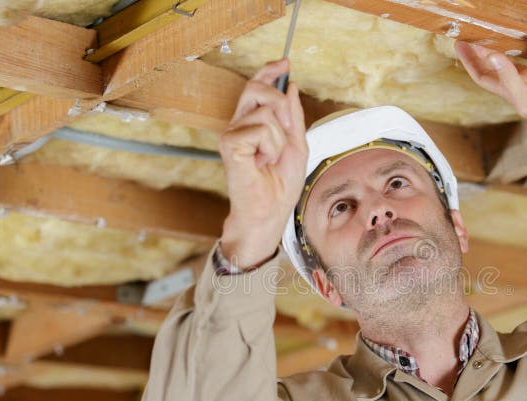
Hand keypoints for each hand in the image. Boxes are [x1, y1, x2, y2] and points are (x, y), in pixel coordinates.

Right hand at [218, 59, 307, 268]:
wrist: (270, 211)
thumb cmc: (280, 185)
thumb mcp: (297, 145)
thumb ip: (293, 116)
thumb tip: (291, 85)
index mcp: (252, 123)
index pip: (255, 87)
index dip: (268, 71)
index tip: (285, 62)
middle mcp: (238, 124)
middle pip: (257, 88)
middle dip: (280, 104)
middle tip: (287, 130)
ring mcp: (231, 133)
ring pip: (266, 112)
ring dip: (279, 139)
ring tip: (271, 158)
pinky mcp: (230, 144)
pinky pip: (261, 130)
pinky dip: (271, 148)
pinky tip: (262, 163)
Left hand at [455, 35, 526, 142]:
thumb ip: (509, 78)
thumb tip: (492, 56)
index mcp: (511, 93)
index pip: (484, 75)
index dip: (470, 61)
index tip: (460, 44)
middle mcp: (523, 82)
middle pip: (497, 63)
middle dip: (483, 50)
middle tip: (472, 31)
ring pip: (520, 54)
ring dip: (509, 43)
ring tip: (497, 28)